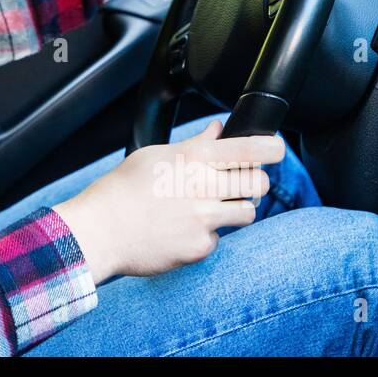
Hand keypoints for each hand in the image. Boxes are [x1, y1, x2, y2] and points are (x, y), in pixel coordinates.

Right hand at [52, 121, 285, 282]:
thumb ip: (195, 144)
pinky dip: (207, 233)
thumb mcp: (157, 155)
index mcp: (193, 158)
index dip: (273, 148)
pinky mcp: (201, 247)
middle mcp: (204, 187)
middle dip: (253, 182)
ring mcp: (205, 219)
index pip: (252, 148)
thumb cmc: (123, 189)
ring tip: (206, 208)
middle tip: (236, 183)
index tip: (275, 149)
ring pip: (247, 212)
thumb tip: (219, 130)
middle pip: (259, 182)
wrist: (101, 230)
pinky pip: (220, 238)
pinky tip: (182, 229)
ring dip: (235, 209)